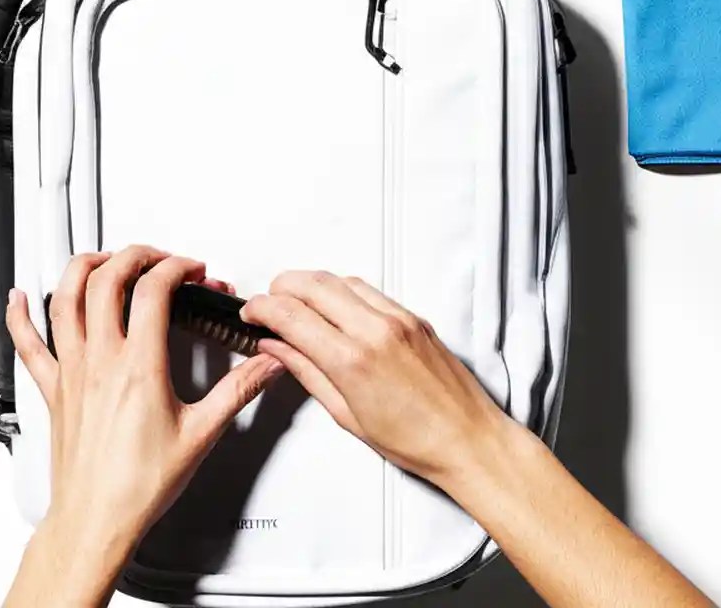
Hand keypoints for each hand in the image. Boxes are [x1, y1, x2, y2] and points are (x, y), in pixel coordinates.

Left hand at [3, 246, 283, 607]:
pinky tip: (18, 299)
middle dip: (134, 255)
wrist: (97, 519)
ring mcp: (72, 372)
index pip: (153, 291)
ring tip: (103, 258)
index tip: (191, 270)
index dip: (176, 267)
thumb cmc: (139, 485)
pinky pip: (28, 345)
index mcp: (139, 368)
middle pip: (106, 280)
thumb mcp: (201, 434)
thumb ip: (238, 392)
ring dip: (83, 268)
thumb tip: (264, 367)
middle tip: (156, 259)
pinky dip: (19, 316)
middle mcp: (100, 362)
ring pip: (65, 299)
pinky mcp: (54, 390)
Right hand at [243, 272, 712, 607]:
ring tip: (297, 305)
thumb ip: (306, 371)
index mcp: (352, 359)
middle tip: (268, 304)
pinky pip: (368, 289)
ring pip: (340, 279)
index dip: (261, 308)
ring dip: (310, 284)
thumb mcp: (345, 414)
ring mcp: (398, 319)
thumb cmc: (415, 441)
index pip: (290, 313)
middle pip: (311, 283)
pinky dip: (342, 290)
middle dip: (280, 287)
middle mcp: (375, 330)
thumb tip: (276, 347)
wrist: (469, 440)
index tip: (251, 314)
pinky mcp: (414, 317)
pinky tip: (334, 308)